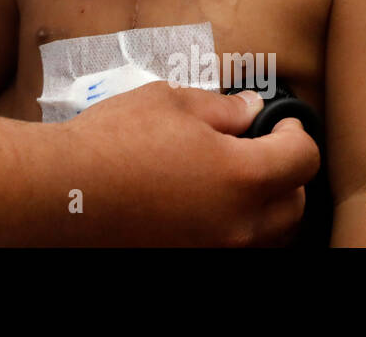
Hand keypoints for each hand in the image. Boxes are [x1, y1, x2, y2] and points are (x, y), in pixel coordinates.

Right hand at [0, 84, 319, 245]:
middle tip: (264, 150)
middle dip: (288, 174)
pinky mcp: (190, 263)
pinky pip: (233, 250)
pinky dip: (234, 229)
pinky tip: (208, 207)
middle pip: (295, 206)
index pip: (303, 158)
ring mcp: (215, 252)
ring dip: (266, 208)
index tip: (283, 121)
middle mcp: (239, 224)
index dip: (298, 132)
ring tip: (238, 182)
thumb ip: (221, 108)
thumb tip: (250, 111)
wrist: (62, 191)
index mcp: (243, 176)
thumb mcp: (169, 101)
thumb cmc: (112, 140)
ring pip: (269, 238)